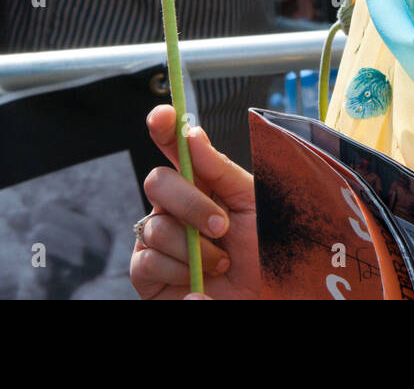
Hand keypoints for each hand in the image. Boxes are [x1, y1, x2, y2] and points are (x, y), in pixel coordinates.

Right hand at [130, 105, 259, 299]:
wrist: (266, 296)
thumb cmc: (265, 254)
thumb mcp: (253, 204)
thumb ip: (222, 170)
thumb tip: (192, 133)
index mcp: (204, 184)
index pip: (176, 148)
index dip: (164, 128)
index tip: (162, 116)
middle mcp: (176, 207)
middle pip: (158, 181)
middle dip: (192, 204)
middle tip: (222, 227)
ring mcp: (159, 239)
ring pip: (154, 225)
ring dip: (194, 247)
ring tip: (221, 263)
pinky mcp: (147, 274)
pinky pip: (147, 261)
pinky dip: (180, 271)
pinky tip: (200, 282)